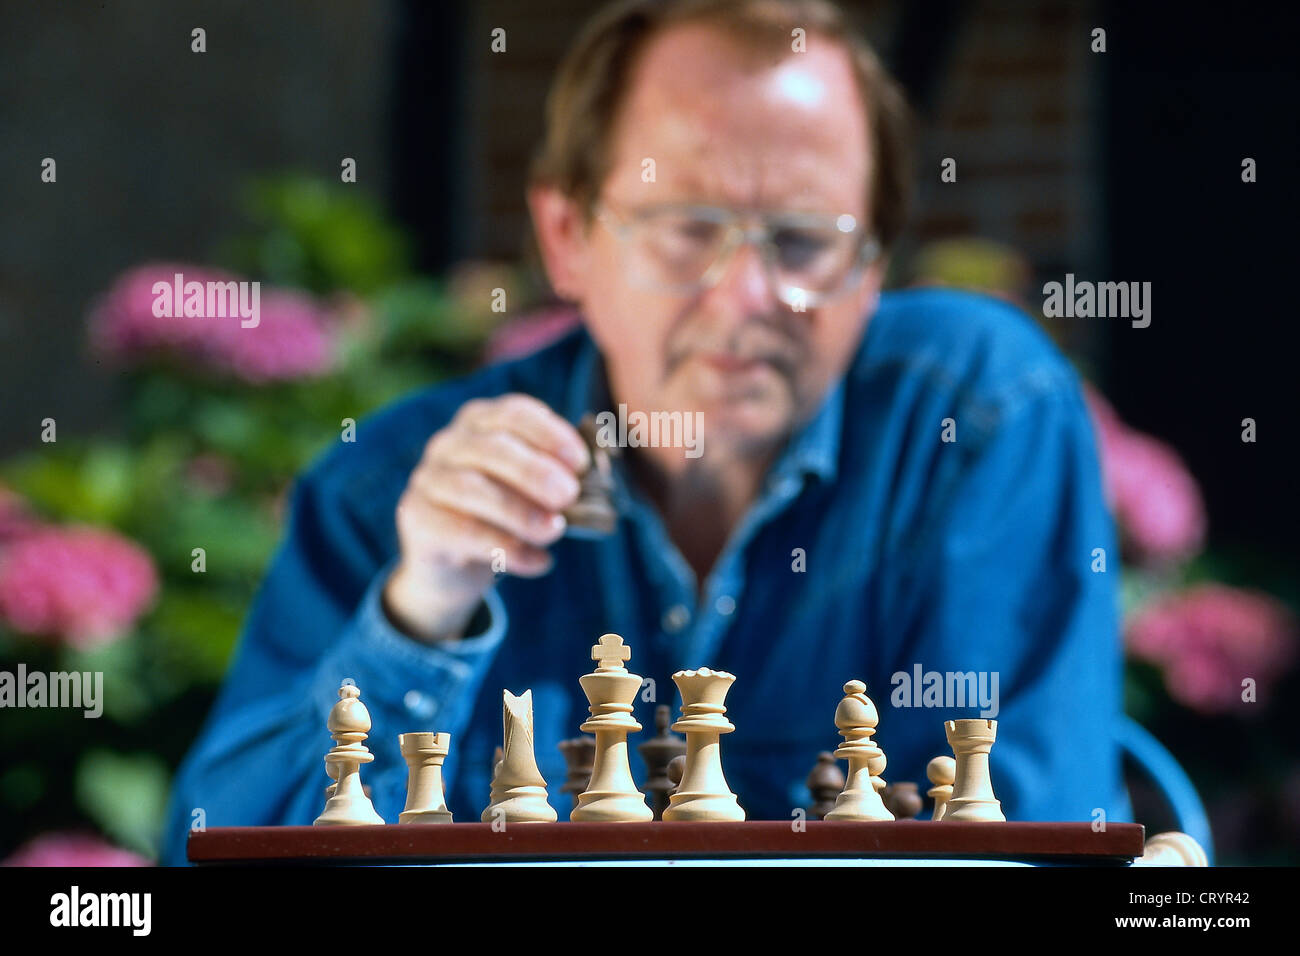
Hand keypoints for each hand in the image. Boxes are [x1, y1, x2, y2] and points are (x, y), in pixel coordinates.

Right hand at [382, 394, 589, 641]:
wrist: (452, 566)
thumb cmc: (503, 515)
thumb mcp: (532, 491)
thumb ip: (560, 476)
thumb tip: (601, 472)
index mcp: (480, 422)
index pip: (513, 413)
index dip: (550, 434)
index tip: (581, 463)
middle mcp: (448, 443)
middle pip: (492, 448)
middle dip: (535, 471)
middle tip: (569, 495)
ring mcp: (427, 479)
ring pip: (472, 488)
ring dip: (520, 511)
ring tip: (555, 530)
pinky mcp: (416, 518)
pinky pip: (462, 531)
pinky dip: (507, 548)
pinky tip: (539, 562)